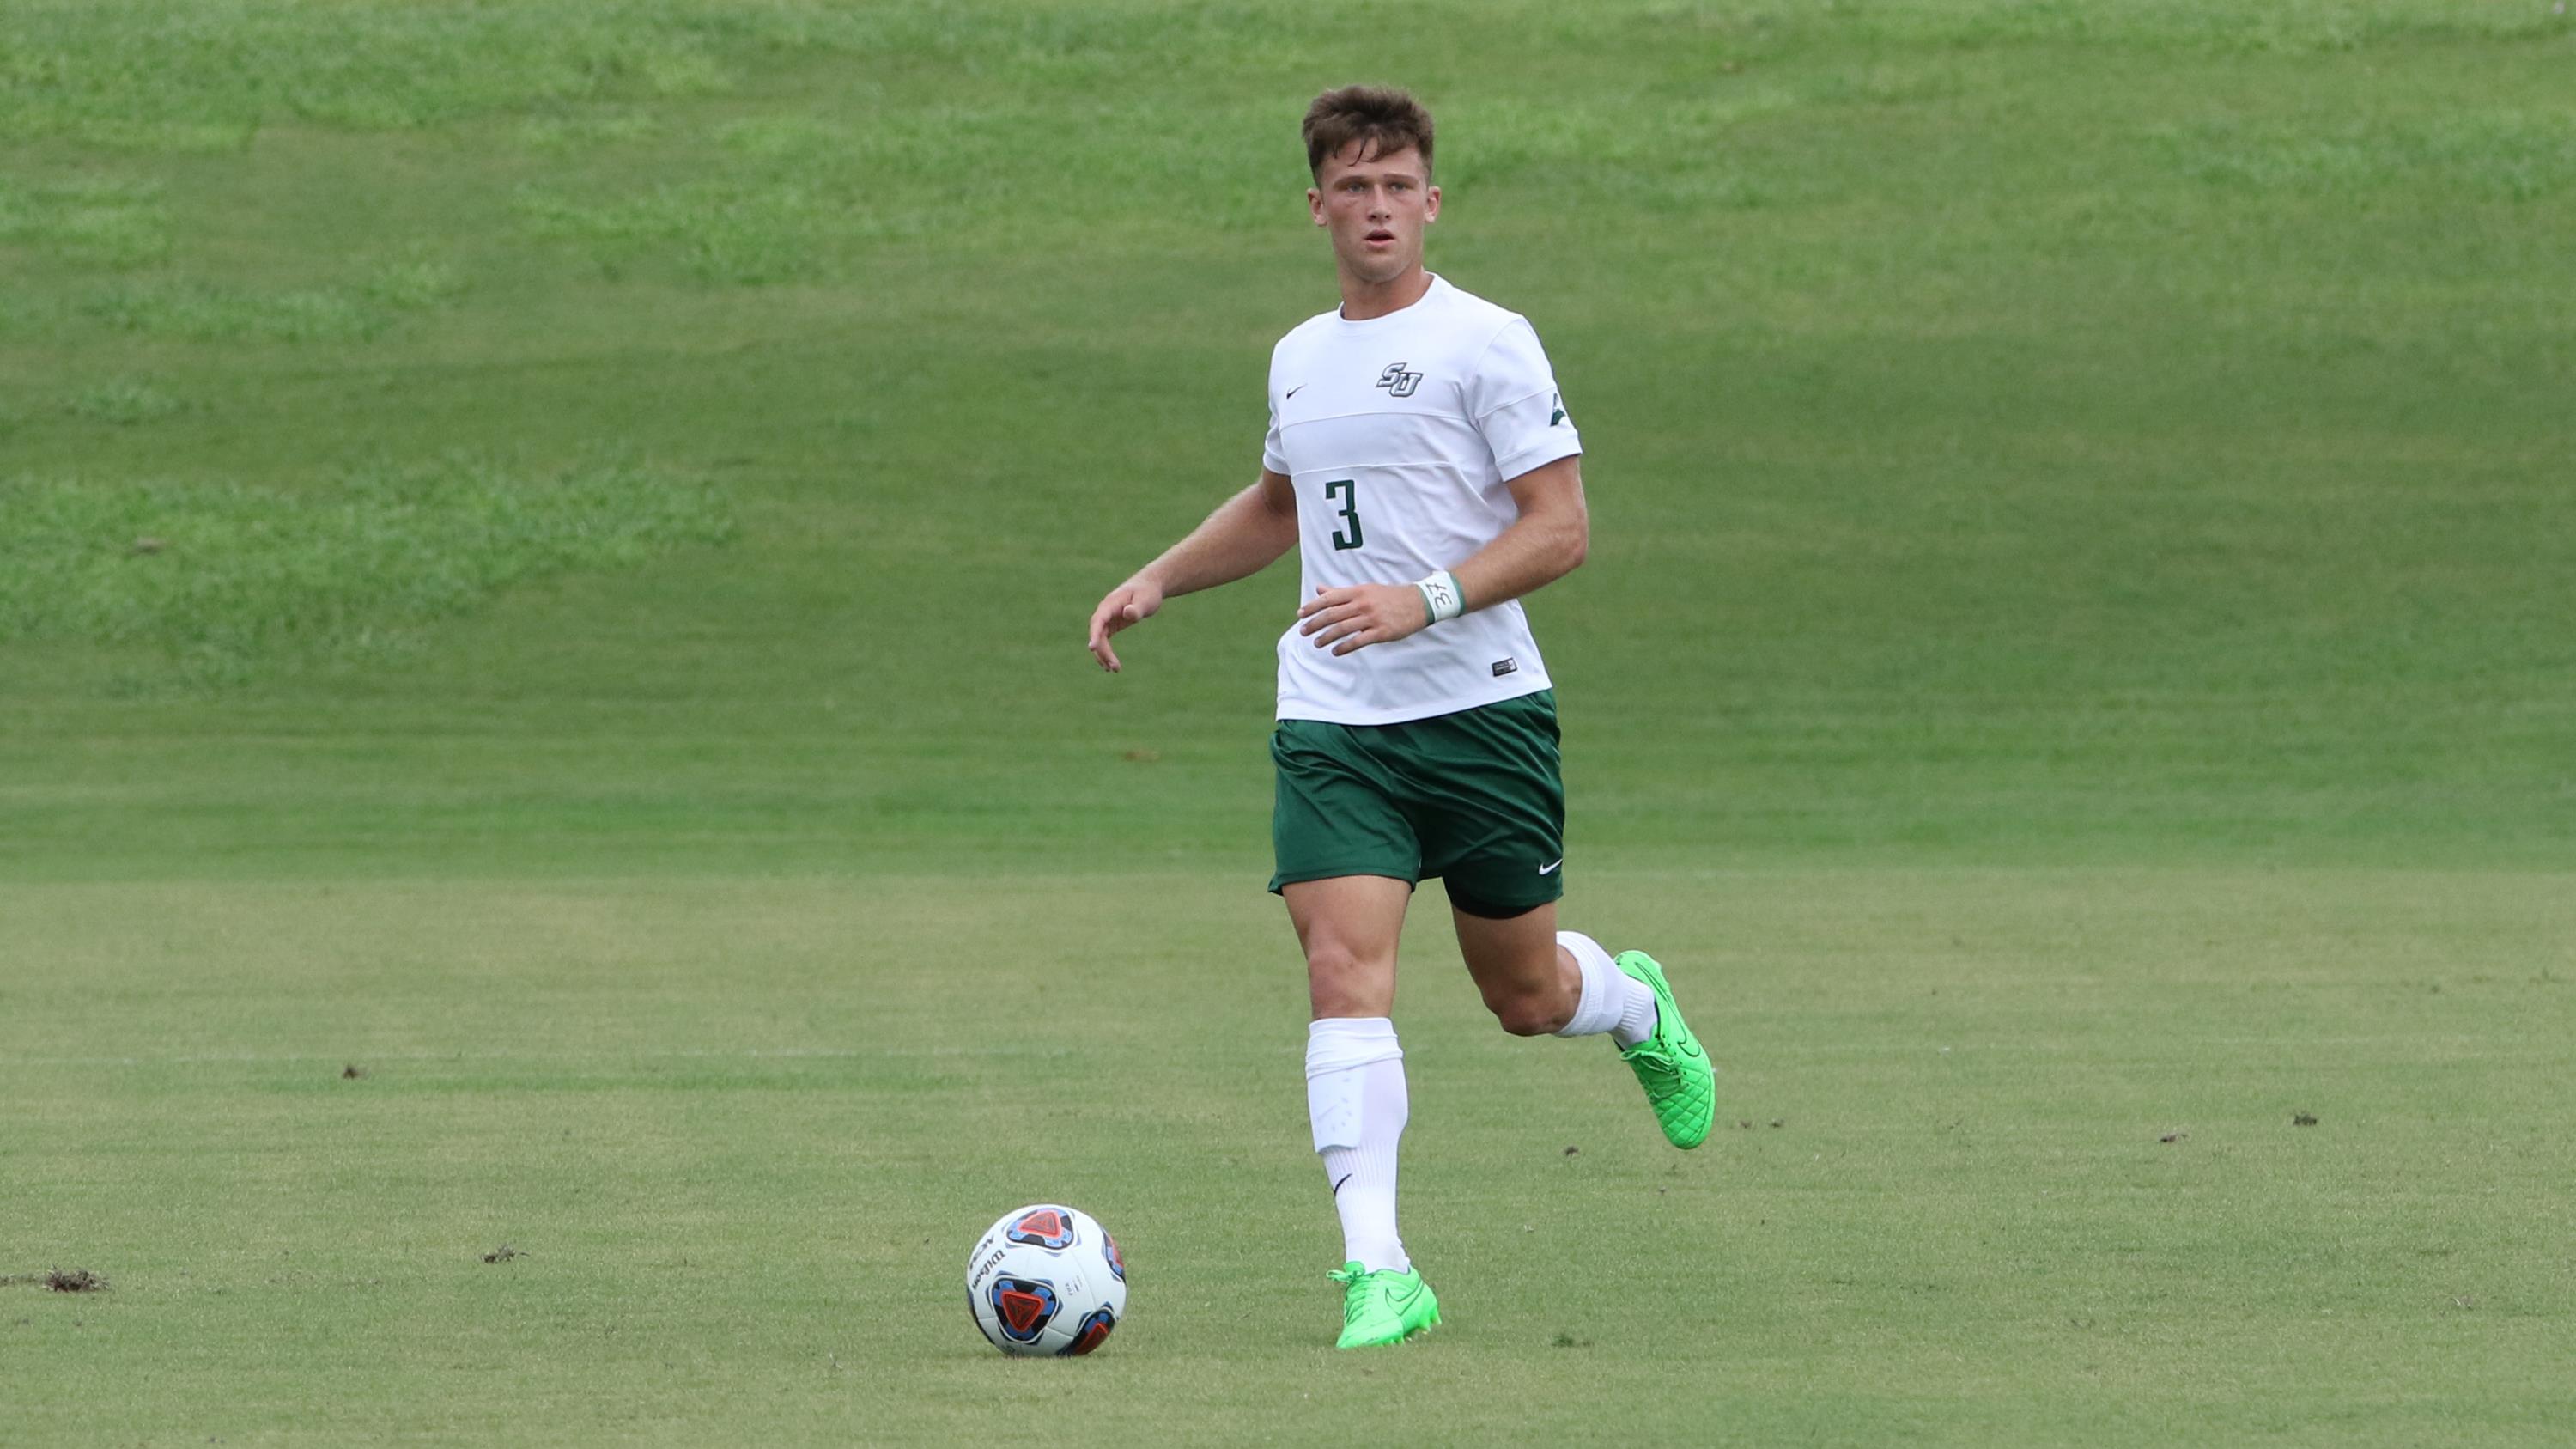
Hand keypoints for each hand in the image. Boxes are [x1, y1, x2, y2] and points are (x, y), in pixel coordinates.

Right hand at [1087, 578, 1164, 671]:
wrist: (1149, 587)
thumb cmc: (1147, 592)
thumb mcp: (1145, 600)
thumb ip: (1136, 608)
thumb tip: (1127, 613)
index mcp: (1110, 604)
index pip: (1098, 620)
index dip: (1094, 634)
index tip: (1092, 648)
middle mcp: (1105, 612)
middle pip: (1097, 633)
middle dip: (1103, 651)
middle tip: (1114, 667)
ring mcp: (1107, 619)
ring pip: (1099, 640)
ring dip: (1104, 655)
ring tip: (1114, 670)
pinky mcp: (1111, 625)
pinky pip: (1104, 641)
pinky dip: (1106, 653)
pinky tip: (1111, 665)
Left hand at [1296, 583, 1426, 656]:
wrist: (1419, 603)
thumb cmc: (1389, 596)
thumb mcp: (1365, 590)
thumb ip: (1341, 592)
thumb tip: (1319, 589)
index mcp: (1358, 592)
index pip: (1329, 598)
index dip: (1313, 606)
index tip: (1300, 614)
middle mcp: (1363, 604)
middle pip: (1332, 614)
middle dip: (1315, 623)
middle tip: (1303, 632)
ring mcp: (1372, 618)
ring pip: (1343, 628)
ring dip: (1326, 637)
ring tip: (1316, 643)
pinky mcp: (1381, 632)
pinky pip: (1358, 641)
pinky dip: (1344, 647)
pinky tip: (1335, 652)